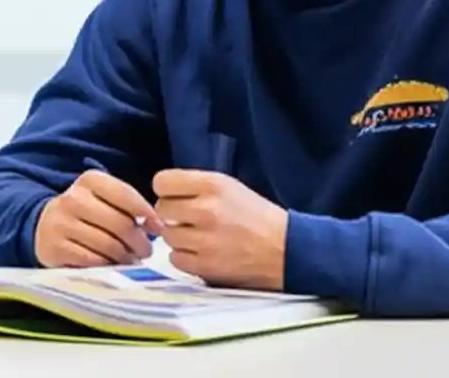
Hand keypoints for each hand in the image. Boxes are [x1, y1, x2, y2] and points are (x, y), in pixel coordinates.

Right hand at [35, 170, 163, 267]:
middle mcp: (72, 198)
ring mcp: (61, 223)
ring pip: (107, 245)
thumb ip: (130, 206)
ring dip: (125, 257)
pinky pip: (92, 261)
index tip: (157, 228)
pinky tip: (112, 265)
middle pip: (119, 224)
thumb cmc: (86, 214)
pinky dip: (107, 266)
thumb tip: (157, 227)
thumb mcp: (104, 199)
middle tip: (145, 251)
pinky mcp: (54, 247)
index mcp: (89, 181)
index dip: (147, 214)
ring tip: (130, 259)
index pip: (126, 195)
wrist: (44, 226)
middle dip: (139, 241)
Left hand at [152, 169, 287, 289]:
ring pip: (167, 236)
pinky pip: (175, 259)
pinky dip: (185, 257)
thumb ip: (195, 187)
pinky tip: (202, 252)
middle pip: (161, 209)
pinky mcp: (206, 266)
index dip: (167, 190)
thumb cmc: (257, 216)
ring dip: (179, 237)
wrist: (287, 250)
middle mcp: (206, 210)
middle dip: (172, 214)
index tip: (177, 197)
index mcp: (213, 185)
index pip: (162, 182)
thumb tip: (163, 194)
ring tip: (200, 237)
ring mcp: (205, 240)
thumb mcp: (230, 186)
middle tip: (190, 219)